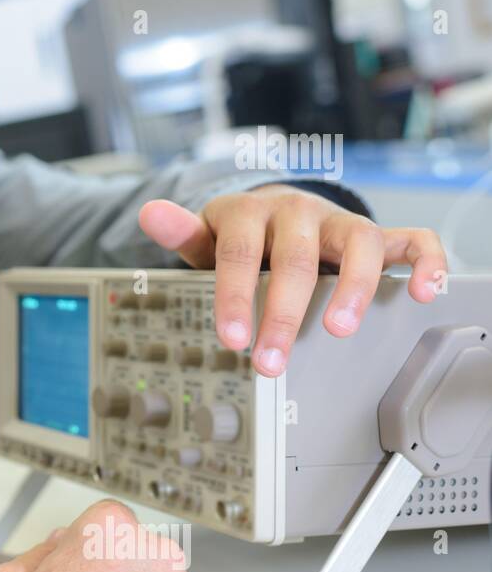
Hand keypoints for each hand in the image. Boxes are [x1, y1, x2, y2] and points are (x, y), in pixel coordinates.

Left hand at [139, 185, 447, 376]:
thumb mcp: (205, 237)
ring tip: (339, 330)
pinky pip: (411, 239)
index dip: (235, 296)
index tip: (231, 338)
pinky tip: (421, 293)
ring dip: (351, 287)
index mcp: (250, 213)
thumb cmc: (240, 236)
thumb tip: (149, 213)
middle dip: (283, 313)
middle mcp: (297, 213)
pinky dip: (423, 262)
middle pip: (294, 259)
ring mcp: (338, 222)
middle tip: (271, 359)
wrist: (275, 211)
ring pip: (357, 243)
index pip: (239, 254)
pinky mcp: (376, 234)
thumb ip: (181, 232)